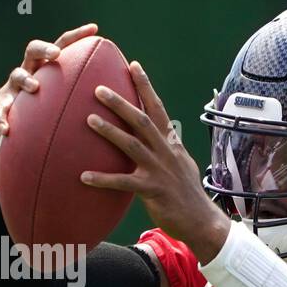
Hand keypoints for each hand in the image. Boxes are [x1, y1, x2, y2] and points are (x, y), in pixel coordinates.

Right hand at [0, 23, 99, 189]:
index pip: (64, 47)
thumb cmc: (60, 123)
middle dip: (44, 49)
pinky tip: (7, 129)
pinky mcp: (3, 109)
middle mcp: (31, 72)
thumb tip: (134, 100)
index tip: (95, 29)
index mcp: (51, 70)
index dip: (77, 36)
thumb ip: (95, 101)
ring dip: (25, 80)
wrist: (28, 143)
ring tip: (34, 87)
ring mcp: (13, 89)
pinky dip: (1, 118)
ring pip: (16, 76)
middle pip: (34, 50)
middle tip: (56, 55)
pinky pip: (0, 112)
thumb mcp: (77, 109)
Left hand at [81, 61, 229, 260]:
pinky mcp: (152, 191)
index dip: (145, 87)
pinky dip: (103, 179)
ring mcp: (160, 171)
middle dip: (121, 103)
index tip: (133, 65)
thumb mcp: (182, 164)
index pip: (158, 109)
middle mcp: (166, 153)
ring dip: (110, 131)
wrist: (202, 221)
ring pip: (132, 145)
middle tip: (99, 88)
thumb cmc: (188, 194)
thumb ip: (168, 147)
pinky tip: (84, 176)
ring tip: (89, 119)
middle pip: (142, 121)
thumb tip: (161, 133)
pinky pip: (124, 183)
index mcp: (172, 144)